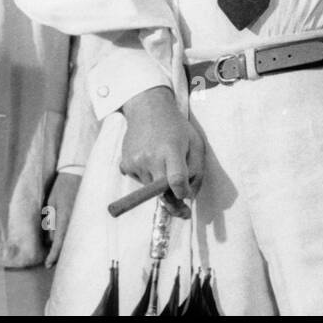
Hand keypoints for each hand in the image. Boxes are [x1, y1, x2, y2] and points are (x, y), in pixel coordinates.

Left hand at [43, 170, 80, 267]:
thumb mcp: (51, 204)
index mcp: (66, 218)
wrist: (76, 173)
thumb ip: (51, 222)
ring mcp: (80, 218)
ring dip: (62, 241)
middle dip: (58, 251)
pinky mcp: (82, 215)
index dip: (53, 255)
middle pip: (66, 242)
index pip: (60, 242)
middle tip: (50, 261)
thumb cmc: (61, 188)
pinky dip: (67, 234)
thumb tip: (51, 239)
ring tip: (54, 243)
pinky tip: (62, 233)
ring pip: (71, 236)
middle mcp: (75, 220)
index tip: (48, 265)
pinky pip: (74, 229)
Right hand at [119, 86, 203, 217]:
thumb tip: (190, 197)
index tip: (186, 199)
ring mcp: (136, 161)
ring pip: (152, 188)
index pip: (176, 179)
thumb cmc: (177, 128)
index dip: (182, 193)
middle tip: (183, 213)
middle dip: (173, 205)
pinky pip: (140, 181)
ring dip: (161, 184)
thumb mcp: (195, 142)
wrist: (148, 110)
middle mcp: (151, 157)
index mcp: (171, 149)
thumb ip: (197, 170)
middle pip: (162, 192)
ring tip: (163, 161)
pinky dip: (148, 177)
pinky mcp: (125, 165)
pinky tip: (150, 158)